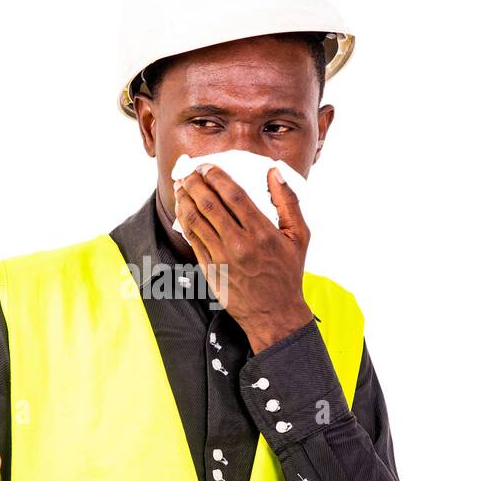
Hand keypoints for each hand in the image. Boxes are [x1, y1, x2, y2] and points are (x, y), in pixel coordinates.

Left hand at [174, 164, 313, 351]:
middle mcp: (239, 243)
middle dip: (195, 182)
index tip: (208, 166)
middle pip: (209, 204)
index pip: (232, 194)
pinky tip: (183, 209)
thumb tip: (275, 173)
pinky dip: (185, 220)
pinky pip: (192, 239)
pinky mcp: (210, 270)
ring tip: (181, 185)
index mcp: (261, 232)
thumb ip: (288, 202)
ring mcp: (221, 258)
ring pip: (195, 220)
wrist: (275, 314)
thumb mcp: (299, 236)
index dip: (216, 176)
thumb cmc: (288, 273)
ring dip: (185, 199)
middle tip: (189, 171)